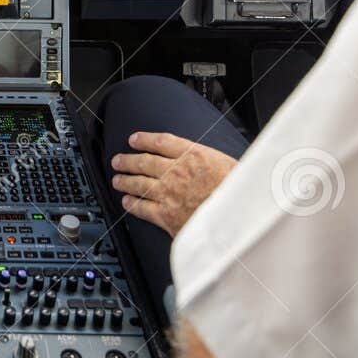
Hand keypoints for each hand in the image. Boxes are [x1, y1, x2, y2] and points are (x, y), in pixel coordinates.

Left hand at [110, 131, 236, 237]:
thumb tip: (201, 159)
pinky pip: (142, 208)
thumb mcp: (229, 164)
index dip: (145, 139)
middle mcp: (176, 171)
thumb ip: (209, 160)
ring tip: (117, 179)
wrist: (239, 218)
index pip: (162, 142)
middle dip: (128, 160)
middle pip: (144, 161)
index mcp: (193, 155)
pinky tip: (126, 202)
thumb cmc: (241, 193)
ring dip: (125, 180)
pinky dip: (131, 204)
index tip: (135, 139)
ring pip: (138, 183)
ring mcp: (168, 193)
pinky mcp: (166, 215)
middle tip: (118, 160)